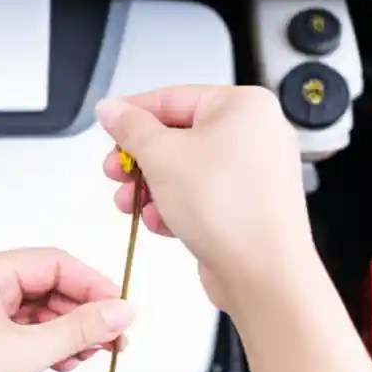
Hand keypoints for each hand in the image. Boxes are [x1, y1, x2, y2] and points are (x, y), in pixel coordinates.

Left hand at [0, 248, 135, 371]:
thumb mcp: (21, 354)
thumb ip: (77, 330)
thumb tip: (118, 311)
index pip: (54, 263)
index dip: (93, 286)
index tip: (120, 312)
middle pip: (47, 286)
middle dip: (83, 313)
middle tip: (112, 340)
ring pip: (34, 313)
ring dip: (65, 333)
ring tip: (87, 355)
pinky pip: (18, 334)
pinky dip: (43, 348)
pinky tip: (58, 364)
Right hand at [96, 85, 318, 312]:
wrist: (264, 274)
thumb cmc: (230, 210)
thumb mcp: (162, 156)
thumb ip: (131, 128)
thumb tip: (112, 109)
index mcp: (245, 106)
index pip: (174, 98)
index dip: (133, 113)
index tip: (107, 124)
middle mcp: (256, 135)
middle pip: (179, 136)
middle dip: (141, 159)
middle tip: (116, 170)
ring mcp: (254, 173)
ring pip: (187, 170)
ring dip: (152, 188)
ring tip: (130, 203)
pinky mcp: (248, 206)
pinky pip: (202, 197)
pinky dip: (176, 207)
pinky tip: (159, 222)